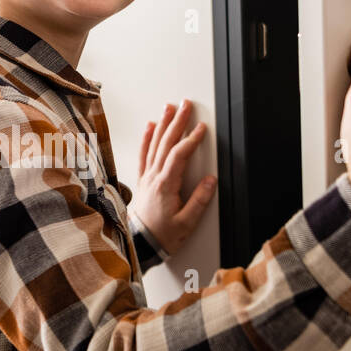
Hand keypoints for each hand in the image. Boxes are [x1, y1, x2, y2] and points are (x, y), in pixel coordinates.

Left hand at [128, 99, 216, 256]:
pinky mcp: (143, 181)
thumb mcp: (186, 223)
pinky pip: (143, 154)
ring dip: (163, 125)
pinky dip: (146, 139)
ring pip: (154, 145)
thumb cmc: (162, 236)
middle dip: (177, 122)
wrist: (140, 244)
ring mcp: (146, 177)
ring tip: (169, 108)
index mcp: (165, 186)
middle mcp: (153, 178)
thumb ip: (199, 201)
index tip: (201, 128)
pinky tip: (150, 127)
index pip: (179, 156)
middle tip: (186, 105)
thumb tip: (210, 181)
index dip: (191, 140)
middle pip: (165, 143)